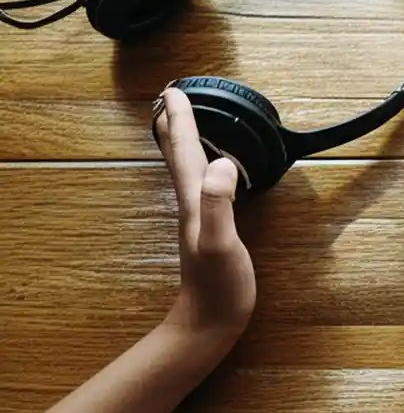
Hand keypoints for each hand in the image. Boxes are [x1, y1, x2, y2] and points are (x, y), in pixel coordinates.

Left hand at [155, 88, 255, 348]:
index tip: (175, 90)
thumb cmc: (219, 286)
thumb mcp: (221, 243)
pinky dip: (200, 165)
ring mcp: (199, 217)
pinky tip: (210, 169)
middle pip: (177, 155)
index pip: (185, 151)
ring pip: (186, 168)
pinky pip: (202, 185)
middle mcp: (192, 203)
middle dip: (173, 124)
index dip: (181, 120)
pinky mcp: (211, 229)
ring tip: (181, 122)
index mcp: (194, 199)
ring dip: (182, 142)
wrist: (210, 322)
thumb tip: (224, 162)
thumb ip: (220, 204)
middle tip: (170, 96)